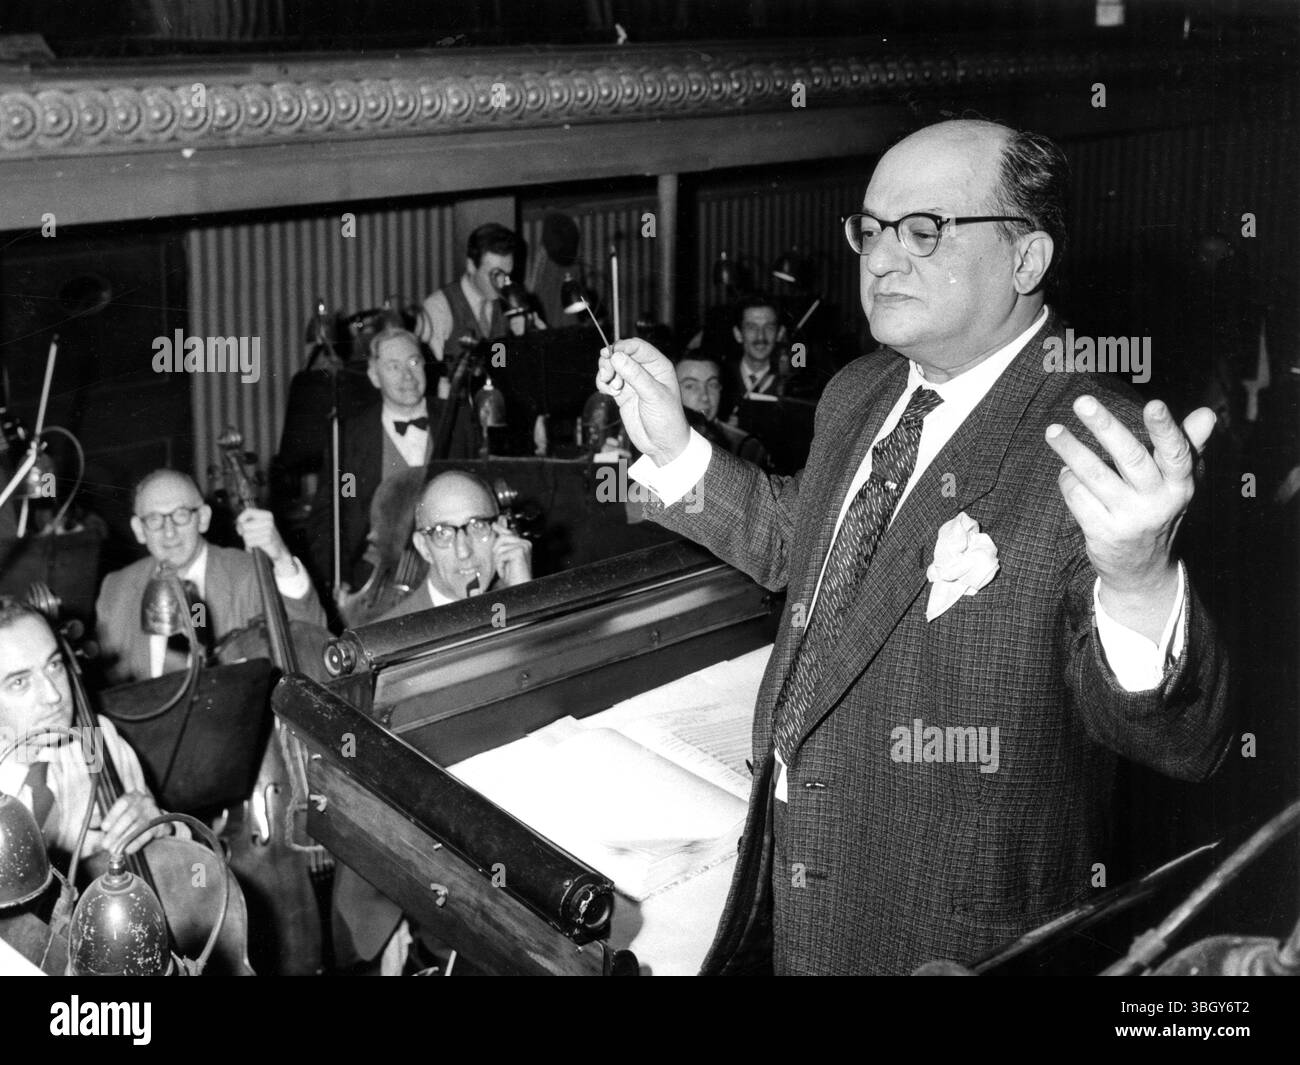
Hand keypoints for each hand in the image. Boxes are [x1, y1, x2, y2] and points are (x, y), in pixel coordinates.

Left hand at [89, 792, 168, 856]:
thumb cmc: (130, 812)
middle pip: (131, 816)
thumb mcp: (116, 811)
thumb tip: (89, 824)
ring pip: (139, 826)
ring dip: (125, 839)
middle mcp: (145, 801)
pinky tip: (128, 850)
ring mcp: (153, 812)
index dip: (113, 814)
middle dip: (116, 831)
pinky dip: (137, 843)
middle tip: (105, 844)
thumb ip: (102, 817)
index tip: (103, 827)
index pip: (123, 802)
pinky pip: (147, 834)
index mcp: (133, 795)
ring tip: (113, 850)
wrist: (153, 816)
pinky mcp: (159, 823)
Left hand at [235, 507, 290, 566]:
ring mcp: (269, 531)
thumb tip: (239, 525)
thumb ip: (247, 521)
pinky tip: (256, 545)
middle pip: (245, 525)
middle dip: (243, 532)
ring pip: (246, 535)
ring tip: (253, 541)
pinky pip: (250, 542)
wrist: (278, 548)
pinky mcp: (267, 540)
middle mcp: (269, 521)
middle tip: (247, 535)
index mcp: (267, 515)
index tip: (239, 525)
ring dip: (247, 540)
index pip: (249, 511)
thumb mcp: (258, 525)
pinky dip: (250, 545)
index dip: (240, 518)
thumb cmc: (264, 536)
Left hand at [492, 521, 532, 586]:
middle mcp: (525, 543)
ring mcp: (523, 546)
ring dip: (499, 560)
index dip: (500, 528)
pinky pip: (501, 554)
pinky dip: (501, 564)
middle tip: (502, 564)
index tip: (494, 524)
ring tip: (505, 568)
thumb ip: (502, 545)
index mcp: (523, 544)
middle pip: (501, 538)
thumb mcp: (505, 558)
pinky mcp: (519, 551)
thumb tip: (496, 531)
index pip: (509, 533)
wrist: (520, 586)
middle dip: (497, 552)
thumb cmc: (514, 576)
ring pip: (500, 547)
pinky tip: (507, 570)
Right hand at [596, 339, 690, 465]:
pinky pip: (607, 380)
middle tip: (607, 373)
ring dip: (606, 373)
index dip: (622, 347)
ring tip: (612, 386)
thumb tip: (616, 357)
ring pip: (612, 366)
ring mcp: (632, 382)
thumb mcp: (653, 395)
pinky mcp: (622, 393)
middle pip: (621, 354)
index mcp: (658, 366)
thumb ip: (635, 375)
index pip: (637, 347)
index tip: (609, 354)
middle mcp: (644, 371)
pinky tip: (609, 392)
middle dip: (610, 361)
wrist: (662, 444)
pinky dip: (603, 383)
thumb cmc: (667, 419)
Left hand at [1046, 396, 1214, 637]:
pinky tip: (1066, 473)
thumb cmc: (1157, 512)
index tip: (1154, 403)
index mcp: (1180, 485)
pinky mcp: (1103, 533)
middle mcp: (1157, 502)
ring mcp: (1129, 519)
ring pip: (1095, 475)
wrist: (1143, 572)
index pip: (1176, 453)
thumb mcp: (1177, 485)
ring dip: (1071, 450)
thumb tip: (1207, 412)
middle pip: (1130, 458)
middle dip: (1105, 427)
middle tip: (1082, 401)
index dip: (1166, 429)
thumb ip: (1188, 446)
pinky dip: (1068, 481)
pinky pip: (1078, 497)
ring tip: (1053, 431)